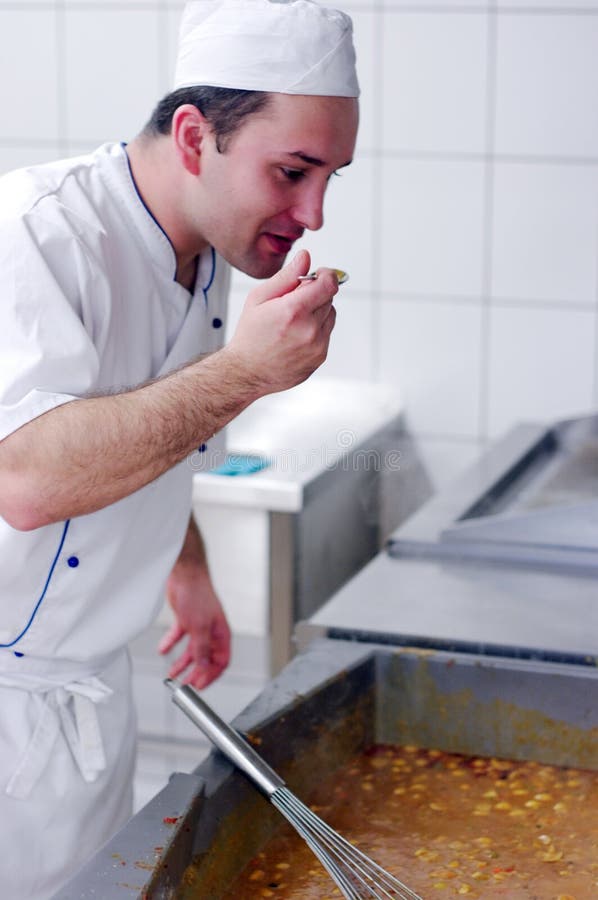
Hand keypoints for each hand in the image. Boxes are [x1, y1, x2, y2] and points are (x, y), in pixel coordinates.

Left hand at [158, 563, 230, 689]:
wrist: (185, 574)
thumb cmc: (198, 594)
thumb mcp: (199, 626)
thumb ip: (201, 648)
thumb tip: (202, 667)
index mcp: (221, 634)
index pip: (221, 661)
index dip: (211, 675)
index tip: (199, 686)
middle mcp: (211, 632)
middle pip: (206, 659)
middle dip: (196, 673)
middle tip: (185, 685)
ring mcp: (198, 626)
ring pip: (192, 651)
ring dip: (182, 663)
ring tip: (173, 674)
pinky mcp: (186, 620)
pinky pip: (179, 637)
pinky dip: (171, 644)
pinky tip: (163, 650)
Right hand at [227, 249, 338, 394]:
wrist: (247, 372)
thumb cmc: (250, 335)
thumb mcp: (259, 298)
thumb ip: (286, 276)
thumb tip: (305, 257)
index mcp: (293, 311)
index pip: (328, 283)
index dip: (325, 275)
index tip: (317, 275)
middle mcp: (309, 330)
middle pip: (329, 297)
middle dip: (315, 294)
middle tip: (293, 302)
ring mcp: (317, 346)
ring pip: (330, 315)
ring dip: (317, 311)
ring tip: (293, 321)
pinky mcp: (320, 357)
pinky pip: (326, 333)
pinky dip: (316, 329)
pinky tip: (295, 335)